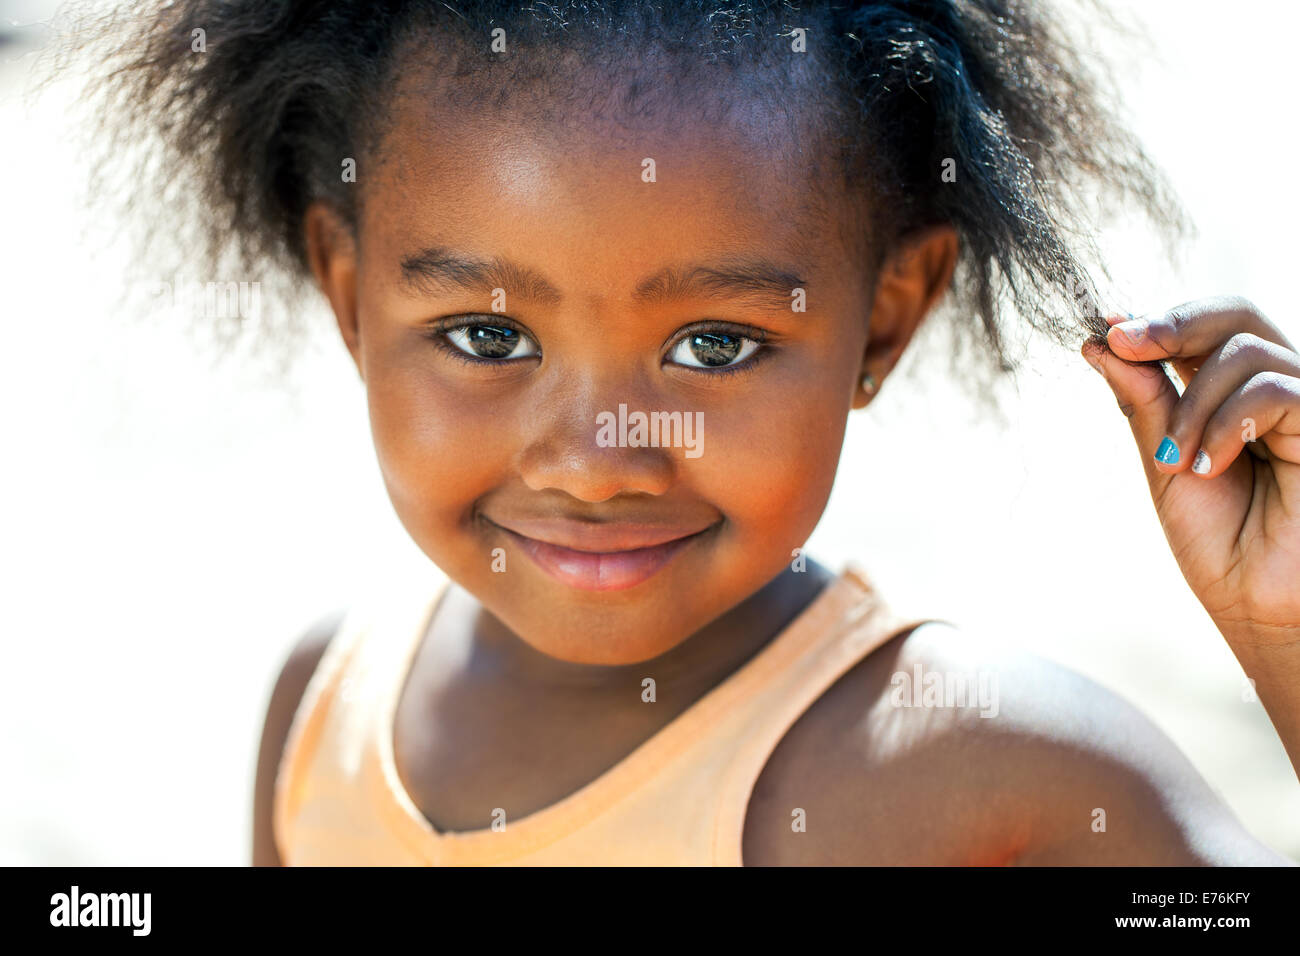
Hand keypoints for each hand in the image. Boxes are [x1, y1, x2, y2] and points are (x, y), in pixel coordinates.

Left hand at [1081, 296, 1299, 645]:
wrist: (1254, 602)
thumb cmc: (1217, 538)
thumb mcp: (1164, 460)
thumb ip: (1145, 401)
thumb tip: (1102, 343)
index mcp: (1232, 390)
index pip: (1204, 327)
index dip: (1157, 320)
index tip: (1107, 330)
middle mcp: (1276, 387)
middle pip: (1236, 314)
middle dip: (1172, 324)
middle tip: (1124, 342)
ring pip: (1246, 352)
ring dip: (1192, 405)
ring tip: (1174, 461)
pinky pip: (1275, 391)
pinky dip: (1227, 424)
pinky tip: (1209, 467)